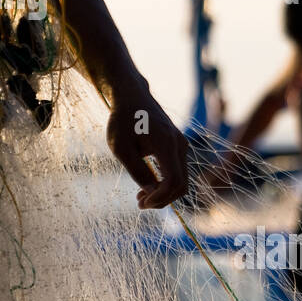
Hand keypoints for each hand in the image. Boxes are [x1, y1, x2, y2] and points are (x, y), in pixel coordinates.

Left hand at [106, 85, 190, 209]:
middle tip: (140, 203)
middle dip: (162, 200)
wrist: (132, 96)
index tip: (141, 203)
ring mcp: (181, 146)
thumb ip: (136, 170)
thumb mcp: (120, 147)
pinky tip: (148, 186)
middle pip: (181, 185)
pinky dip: (166, 184)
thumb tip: (150, 192)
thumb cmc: (123, 120)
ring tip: (140, 197)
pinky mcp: (178, 147)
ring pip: (181, 181)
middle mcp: (179, 145)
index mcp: (166, 144)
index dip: (159, 198)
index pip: (173, 181)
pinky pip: (178, 173)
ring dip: (163, 194)